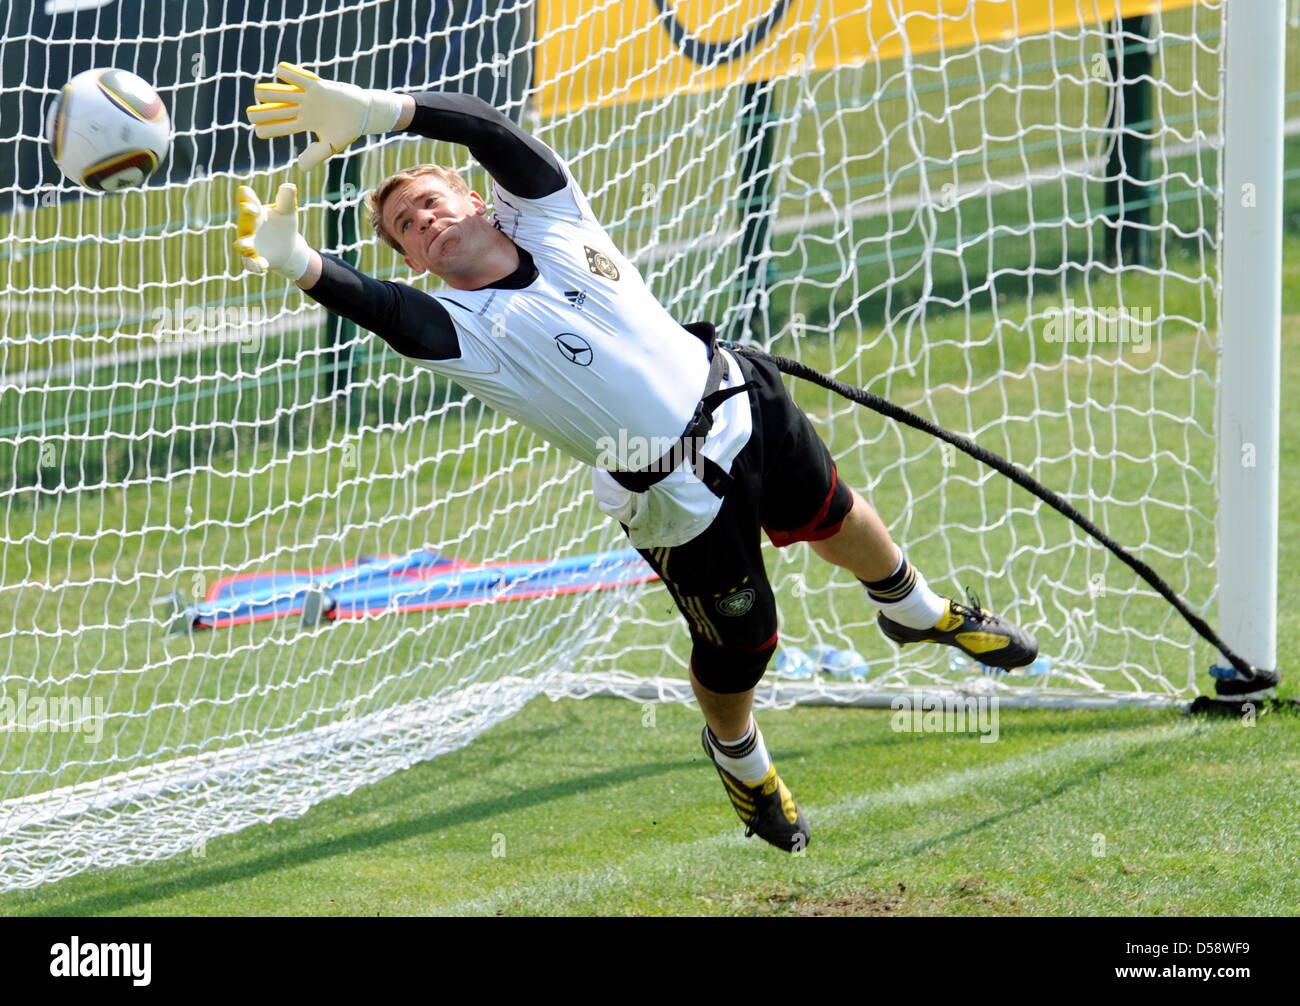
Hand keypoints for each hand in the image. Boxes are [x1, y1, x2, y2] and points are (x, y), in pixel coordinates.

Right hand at [233, 182, 310, 279]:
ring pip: (244, 245)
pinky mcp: (255, 259)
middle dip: (245, 218)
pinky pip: (252, 263)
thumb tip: (289, 186)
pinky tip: (262, 266)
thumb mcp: (288, 212)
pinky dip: (255, 265)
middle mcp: (249, 228)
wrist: (288, 247)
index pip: (249, 203)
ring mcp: (250, 244)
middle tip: (246, 210)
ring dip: (243, 245)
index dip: (247, 198)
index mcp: (256, 213)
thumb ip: (286, 200)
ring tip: (243, 246)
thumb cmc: (284, 225)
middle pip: (244, 222)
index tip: (244, 190)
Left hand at [246, 62, 404, 171]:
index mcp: (304, 123)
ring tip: (257, 92)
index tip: (257, 131)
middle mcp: (302, 109)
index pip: (282, 127)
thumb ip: (315, 156)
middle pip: (278, 110)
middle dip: (264, 112)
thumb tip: (300, 168)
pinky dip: (289, 74)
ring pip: (284, 94)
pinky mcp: (317, 86)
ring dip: (270, 93)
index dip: (269, 129)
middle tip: (249, 114)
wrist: (362, 114)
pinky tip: (278, 71)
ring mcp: (308, 97)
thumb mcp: (331, 145)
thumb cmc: (347, 130)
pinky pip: (300, 79)